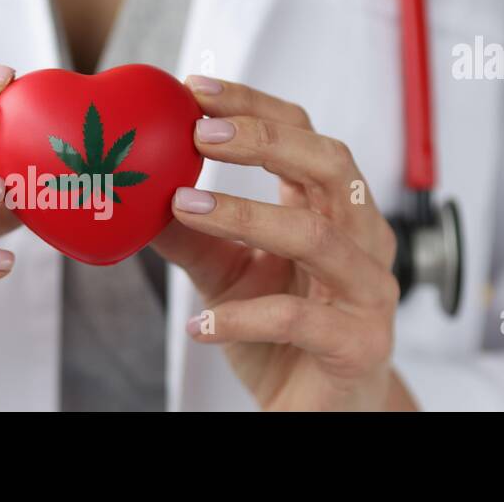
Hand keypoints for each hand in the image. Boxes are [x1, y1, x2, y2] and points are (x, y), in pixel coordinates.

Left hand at [152, 75, 415, 410]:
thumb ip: (191, 234)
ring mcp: (367, 292)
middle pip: (331, 166)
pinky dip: (242, 317)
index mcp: (333, 211)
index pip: (304, 136)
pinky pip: (301, 321)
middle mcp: (361, 241)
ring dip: (246, 215)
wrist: (316, 413)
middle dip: (265, 141)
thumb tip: (135, 191)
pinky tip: (200, 322)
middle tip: (201, 133)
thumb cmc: (282, 337)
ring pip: (318, 235)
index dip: (255, 107)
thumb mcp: (226, 275)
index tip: (197, 91)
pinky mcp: (359, 345)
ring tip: (184, 208)